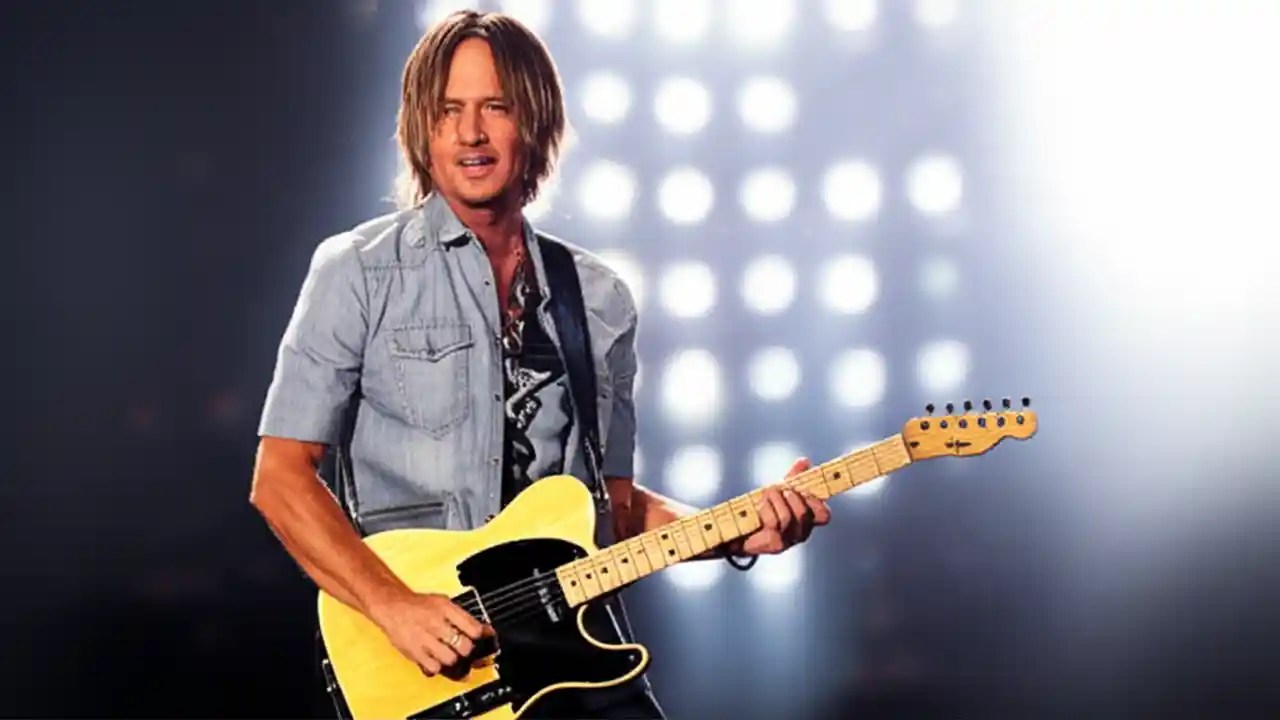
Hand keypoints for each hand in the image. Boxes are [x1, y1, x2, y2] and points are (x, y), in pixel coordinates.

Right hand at [369, 590, 493, 676]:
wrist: (393, 606)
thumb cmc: (419, 606)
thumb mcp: (444, 602)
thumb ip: (463, 616)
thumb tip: (485, 630)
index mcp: (446, 609)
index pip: (474, 628)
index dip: (481, 636)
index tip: (481, 639)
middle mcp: (436, 623)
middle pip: (464, 646)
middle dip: (467, 650)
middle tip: (464, 649)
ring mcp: (425, 638)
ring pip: (451, 659)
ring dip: (453, 659)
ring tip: (449, 654)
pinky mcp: (415, 652)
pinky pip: (434, 667)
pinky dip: (437, 667)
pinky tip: (436, 659)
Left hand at [736, 458, 830, 555]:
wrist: (742, 531)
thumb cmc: (765, 509)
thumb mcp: (780, 490)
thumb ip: (793, 477)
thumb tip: (804, 461)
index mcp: (807, 520)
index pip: (824, 515)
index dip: (816, 501)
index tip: (802, 488)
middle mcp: (801, 532)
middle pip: (804, 514)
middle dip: (790, 496)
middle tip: (780, 489)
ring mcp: (789, 541)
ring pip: (787, 517)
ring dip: (774, 500)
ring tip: (767, 493)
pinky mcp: (775, 545)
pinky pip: (773, 523)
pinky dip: (765, 509)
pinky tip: (760, 505)